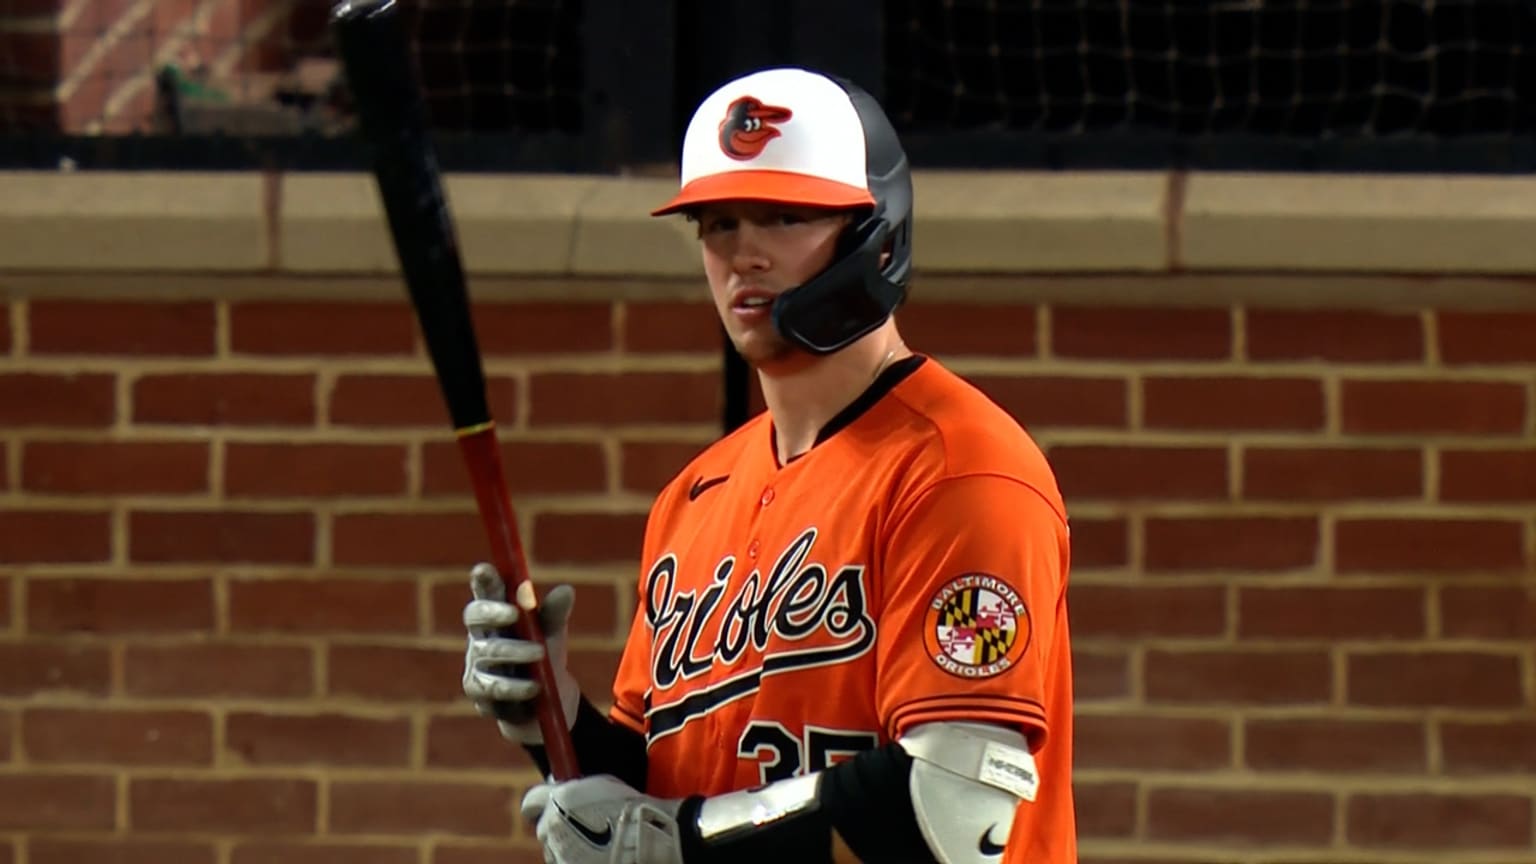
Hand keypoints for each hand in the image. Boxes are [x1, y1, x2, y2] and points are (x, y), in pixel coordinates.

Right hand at [461, 562, 580, 743]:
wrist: (551, 705)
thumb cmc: (546, 659)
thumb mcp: (553, 634)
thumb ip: (555, 614)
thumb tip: (566, 590)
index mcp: (496, 617)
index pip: (484, 593)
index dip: (482, 581)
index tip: (484, 569)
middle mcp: (480, 637)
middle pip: (474, 617)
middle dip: (493, 612)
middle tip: (515, 613)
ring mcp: (477, 667)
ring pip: (486, 653)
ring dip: (514, 652)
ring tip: (540, 654)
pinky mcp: (482, 697)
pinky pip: (494, 689)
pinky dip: (516, 686)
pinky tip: (534, 687)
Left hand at [522, 775, 684, 863]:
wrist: (650, 840)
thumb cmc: (632, 809)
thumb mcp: (602, 783)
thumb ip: (575, 786)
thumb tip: (558, 784)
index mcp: (557, 802)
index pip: (531, 803)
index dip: (542, 802)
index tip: (553, 804)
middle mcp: (551, 831)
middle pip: (544, 830)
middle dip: (558, 827)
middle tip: (585, 826)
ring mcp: (560, 857)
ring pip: (555, 852)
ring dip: (567, 848)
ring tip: (598, 845)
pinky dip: (579, 861)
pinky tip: (601, 856)